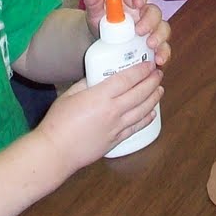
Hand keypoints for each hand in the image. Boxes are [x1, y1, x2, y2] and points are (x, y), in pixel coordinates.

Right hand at [36, 61, 162, 169]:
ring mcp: (116, 127)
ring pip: (143, 110)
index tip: (148, 64)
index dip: (141, 70)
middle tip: (158, 73)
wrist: (56, 151)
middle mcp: (113, 111)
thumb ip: (85, 83)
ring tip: (160, 89)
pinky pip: (136, 128)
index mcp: (100, 96)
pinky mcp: (116, 140)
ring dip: (154, 98)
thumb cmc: (57, 123)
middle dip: (152, 81)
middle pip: (140, 93)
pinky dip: (146, 119)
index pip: (127, 79)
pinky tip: (152, 113)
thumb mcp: (69, 94)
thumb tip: (97, 77)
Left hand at [80, 0, 170, 67]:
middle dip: (150, 21)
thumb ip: (93, 0)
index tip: (138, 3)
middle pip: (154, 12)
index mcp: (131, 2)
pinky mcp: (156, 47)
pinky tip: (159, 60)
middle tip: (140, 31)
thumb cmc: (103, 24)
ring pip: (163, 29)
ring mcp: (152, 31)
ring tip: (151, 46)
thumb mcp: (95, 13)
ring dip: (160, 37)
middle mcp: (145, 14)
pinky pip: (164, 48)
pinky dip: (164, 54)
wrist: (103, 46)